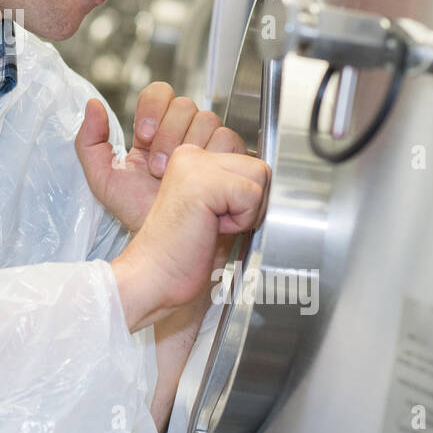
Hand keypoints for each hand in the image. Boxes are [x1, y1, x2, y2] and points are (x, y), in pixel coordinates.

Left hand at [75, 82, 245, 232]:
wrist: (166, 243)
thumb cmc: (138, 212)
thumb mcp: (104, 179)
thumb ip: (89, 142)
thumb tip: (93, 105)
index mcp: (157, 128)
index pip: (160, 93)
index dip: (153, 109)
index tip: (144, 137)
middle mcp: (187, 131)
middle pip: (186, 105)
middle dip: (170, 134)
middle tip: (158, 168)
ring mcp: (212, 143)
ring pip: (209, 121)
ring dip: (193, 148)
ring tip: (179, 178)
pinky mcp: (234, 160)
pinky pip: (231, 142)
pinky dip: (216, 160)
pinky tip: (203, 182)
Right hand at [111, 145, 269, 331]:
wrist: (155, 277)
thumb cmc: (184, 254)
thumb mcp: (218, 209)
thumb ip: (238, 185)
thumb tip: (277, 182)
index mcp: (193, 158)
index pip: (251, 162)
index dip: (247, 197)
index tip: (217, 218)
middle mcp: (191, 155)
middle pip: (259, 167)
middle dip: (250, 202)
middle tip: (216, 223)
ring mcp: (195, 165)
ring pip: (260, 176)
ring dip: (246, 211)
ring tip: (214, 224)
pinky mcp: (202, 182)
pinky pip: (252, 195)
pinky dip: (240, 221)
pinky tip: (211, 228)